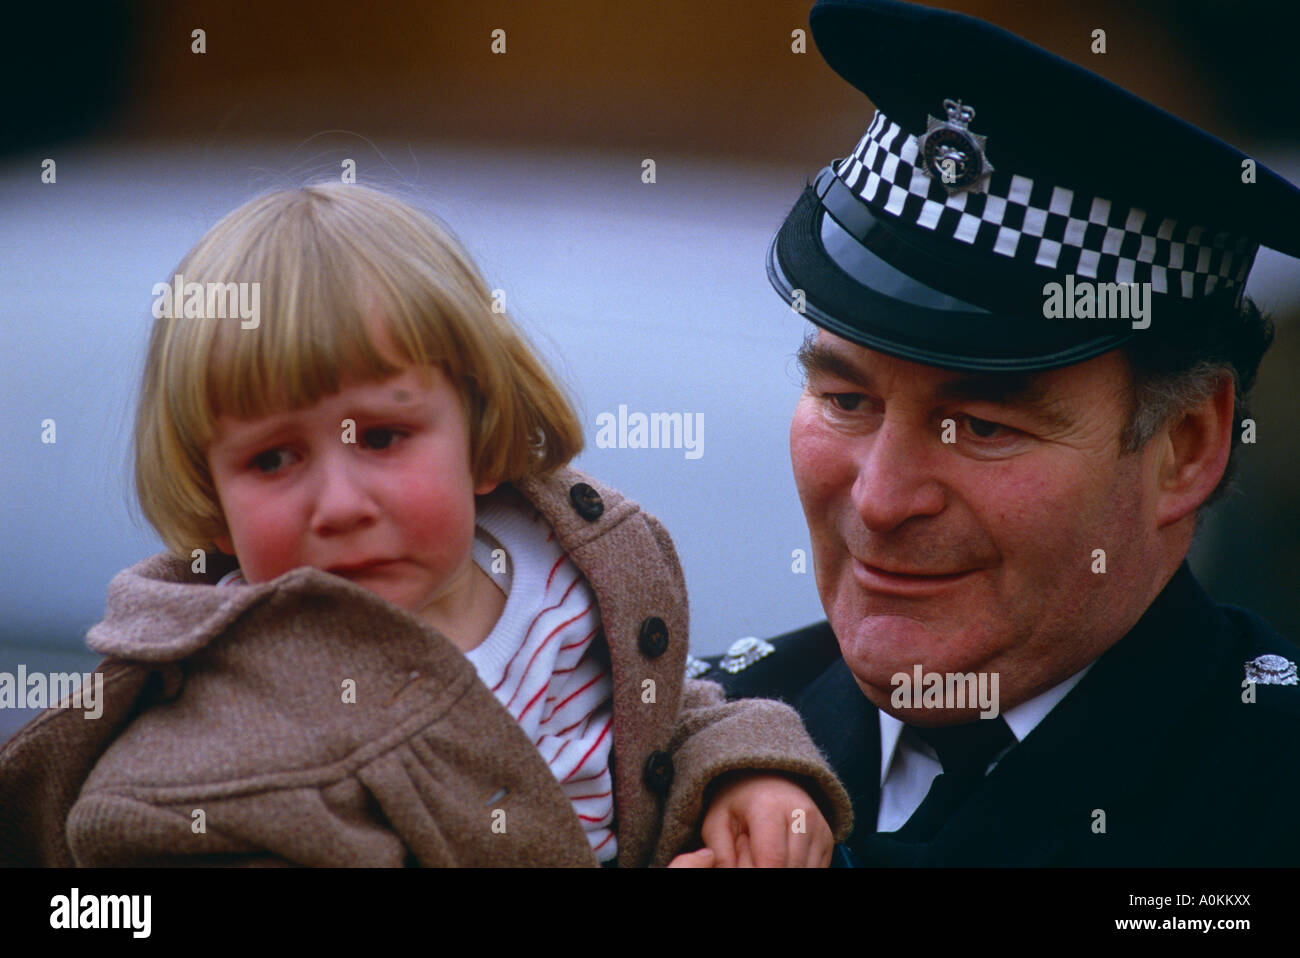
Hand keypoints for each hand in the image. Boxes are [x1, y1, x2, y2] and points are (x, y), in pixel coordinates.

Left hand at [669, 772, 833, 866]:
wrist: (768, 779)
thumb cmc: (738, 803)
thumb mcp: (717, 822)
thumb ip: (721, 855)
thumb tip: (732, 874)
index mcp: (769, 808)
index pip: (772, 862)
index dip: (756, 873)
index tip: (744, 869)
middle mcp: (802, 816)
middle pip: (790, 870)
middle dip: (768, 872)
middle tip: (753, 858)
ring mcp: (820, 828)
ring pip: (805, 872)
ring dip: (786, 871)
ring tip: (765, 856)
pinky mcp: (829, 840)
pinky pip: (817, 870)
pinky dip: (797, 870)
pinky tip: (782, 858)